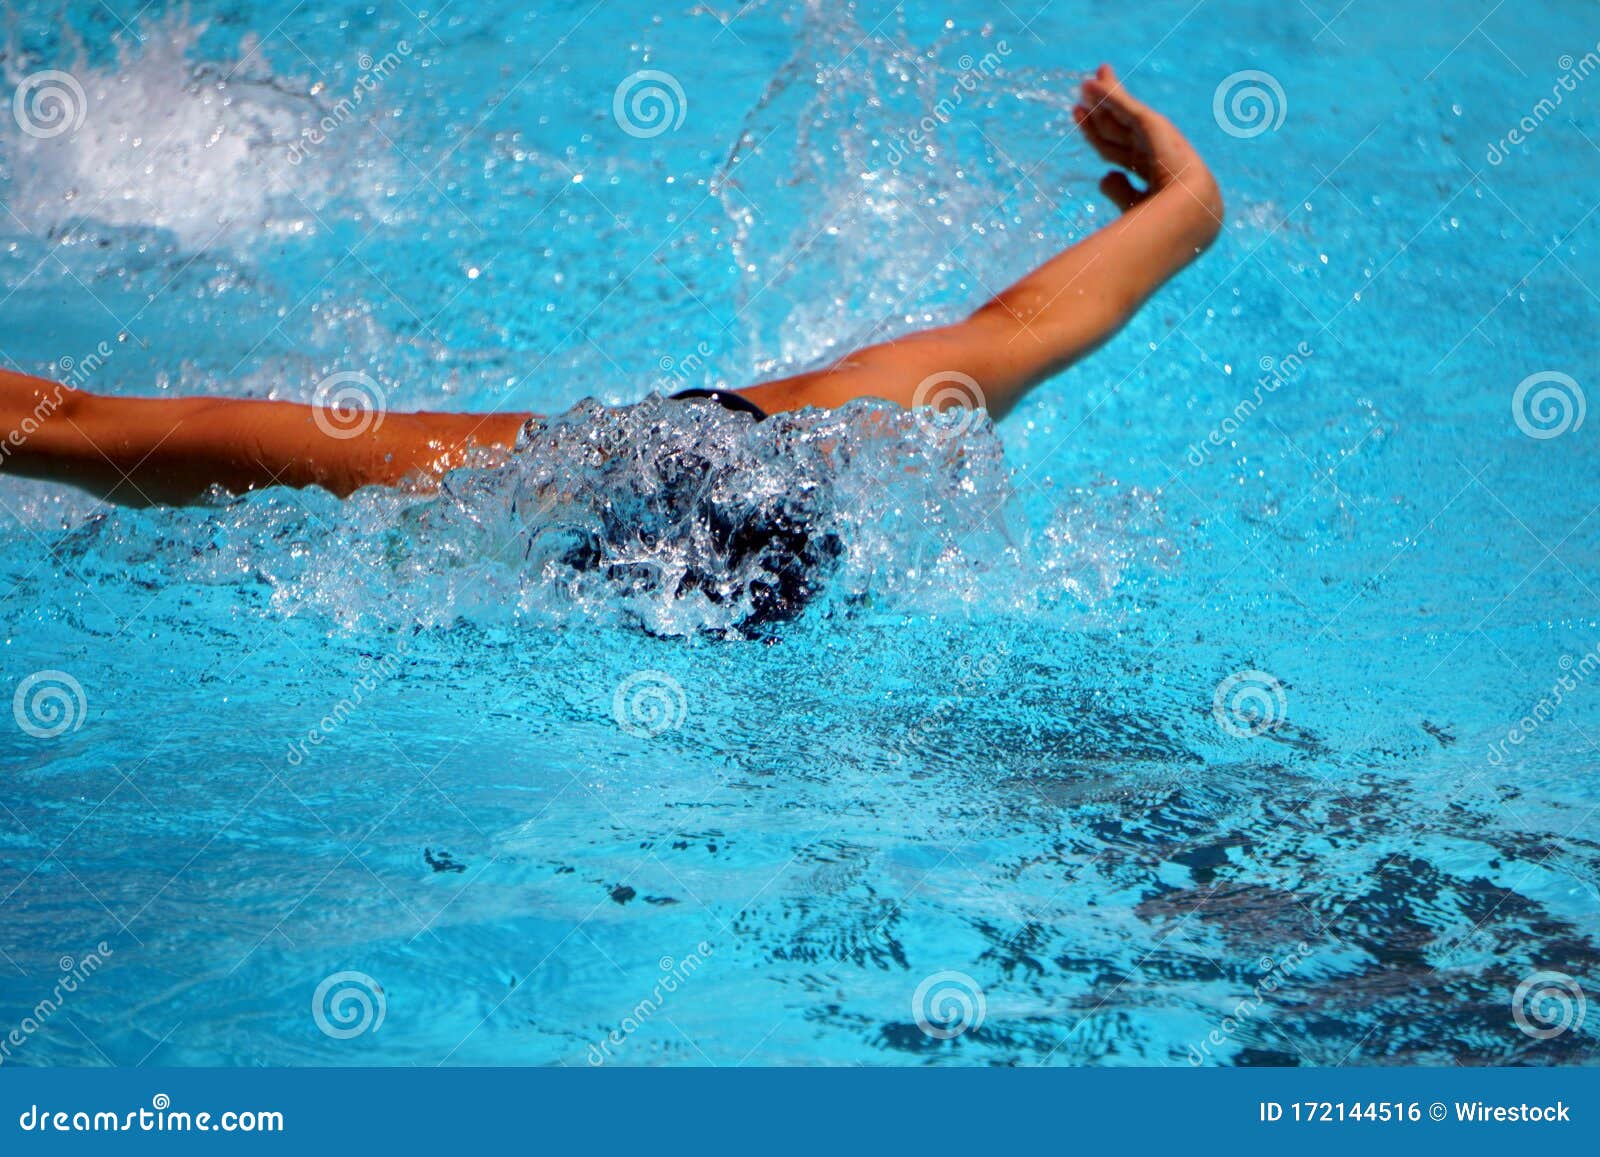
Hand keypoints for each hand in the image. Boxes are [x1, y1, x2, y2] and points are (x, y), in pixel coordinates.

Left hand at [1073, 64, 1222, 229]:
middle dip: (1099, 106)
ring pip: (1118, 111)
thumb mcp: (1134, 205)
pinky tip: (1093, 81)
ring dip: (1102, 94)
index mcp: (1148, 169)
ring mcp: (1152, 135)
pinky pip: (1124, 106)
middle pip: (1115, 124)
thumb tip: (1104, 177)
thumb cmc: (1165, 220)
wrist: (1189, 211)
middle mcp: (1150, 148)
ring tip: (1084, 82)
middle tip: (1084, 87)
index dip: (1094, 132)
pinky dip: (1109, 93)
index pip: (1113, 147)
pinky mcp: (1152, 124)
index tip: (1077, 115)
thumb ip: (1120, 191)